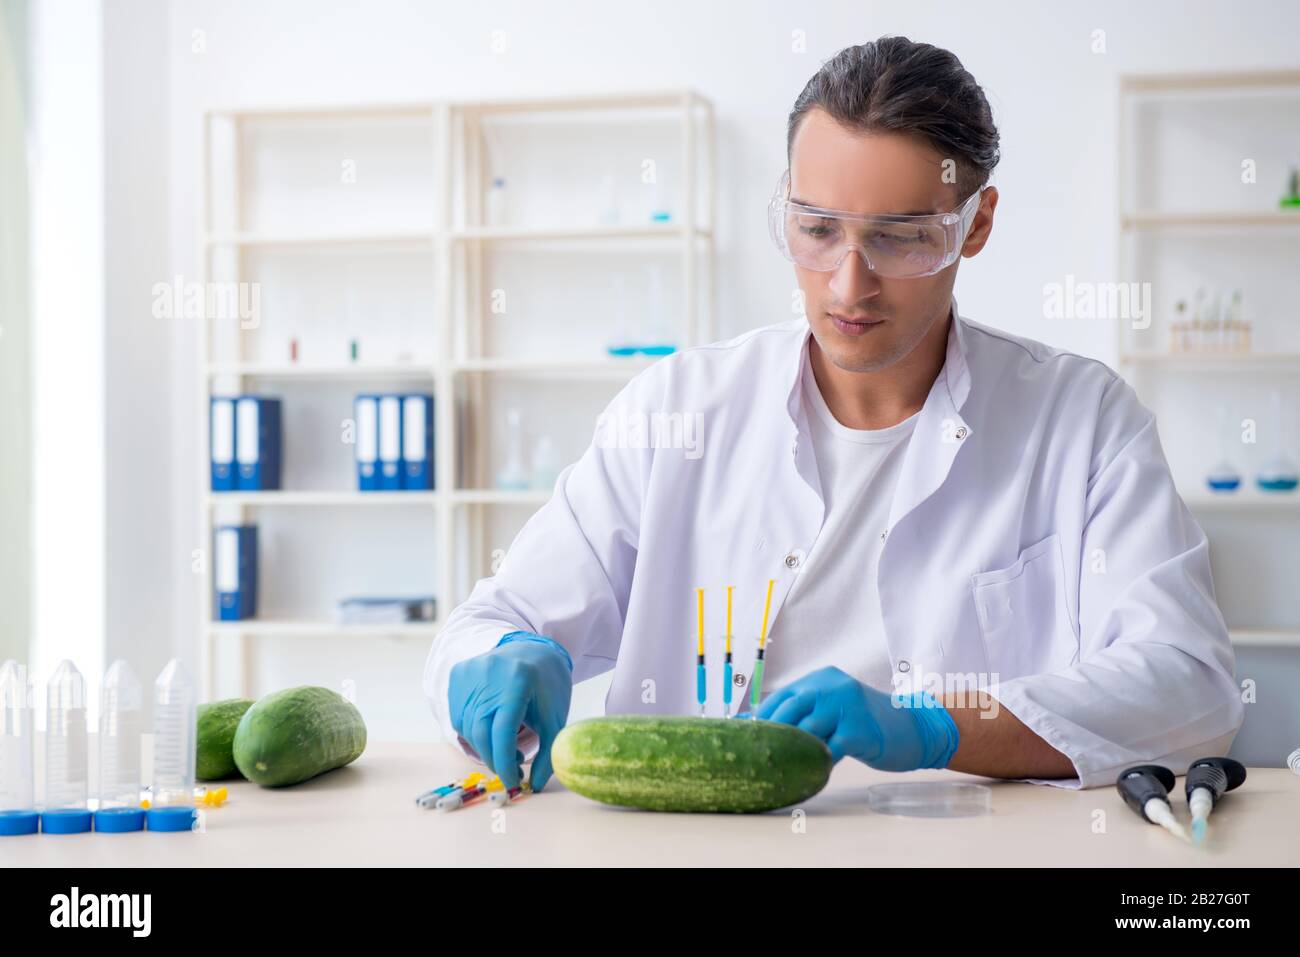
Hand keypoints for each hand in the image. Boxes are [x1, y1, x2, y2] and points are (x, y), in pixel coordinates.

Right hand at [448, 631, 572, 790]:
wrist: (532, 649)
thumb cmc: (547, 685)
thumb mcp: (555, 717)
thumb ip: (548, 752)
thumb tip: (535, 785)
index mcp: (517, 680)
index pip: (503, 731)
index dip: (505, 762)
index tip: (513, 782)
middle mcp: (488, 673)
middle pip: (481, 732)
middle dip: (494, 759)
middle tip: (510, 770)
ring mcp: (469, 672)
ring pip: (467, 726)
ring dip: (484, 746)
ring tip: (505, 746)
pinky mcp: (457, 674)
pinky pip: (459, 715)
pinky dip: (473, 730)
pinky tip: (491, 727)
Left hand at [756, 666, 958, 770]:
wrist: (914, 727)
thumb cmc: (866, 720)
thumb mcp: (835, 705)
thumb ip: (807, 711)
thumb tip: (762, 728)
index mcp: (822, 679)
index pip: (783, 695)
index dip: (762, 716)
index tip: (745, 735)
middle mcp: (832, 688)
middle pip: (790, 709)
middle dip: (770, 733)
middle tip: (755, 753)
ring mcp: (847, 708)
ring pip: (807, 731)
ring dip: (791, 750)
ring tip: (776, 766)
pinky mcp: (859, 731)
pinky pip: (829, 750)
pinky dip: (816, 762)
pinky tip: (809, 773)